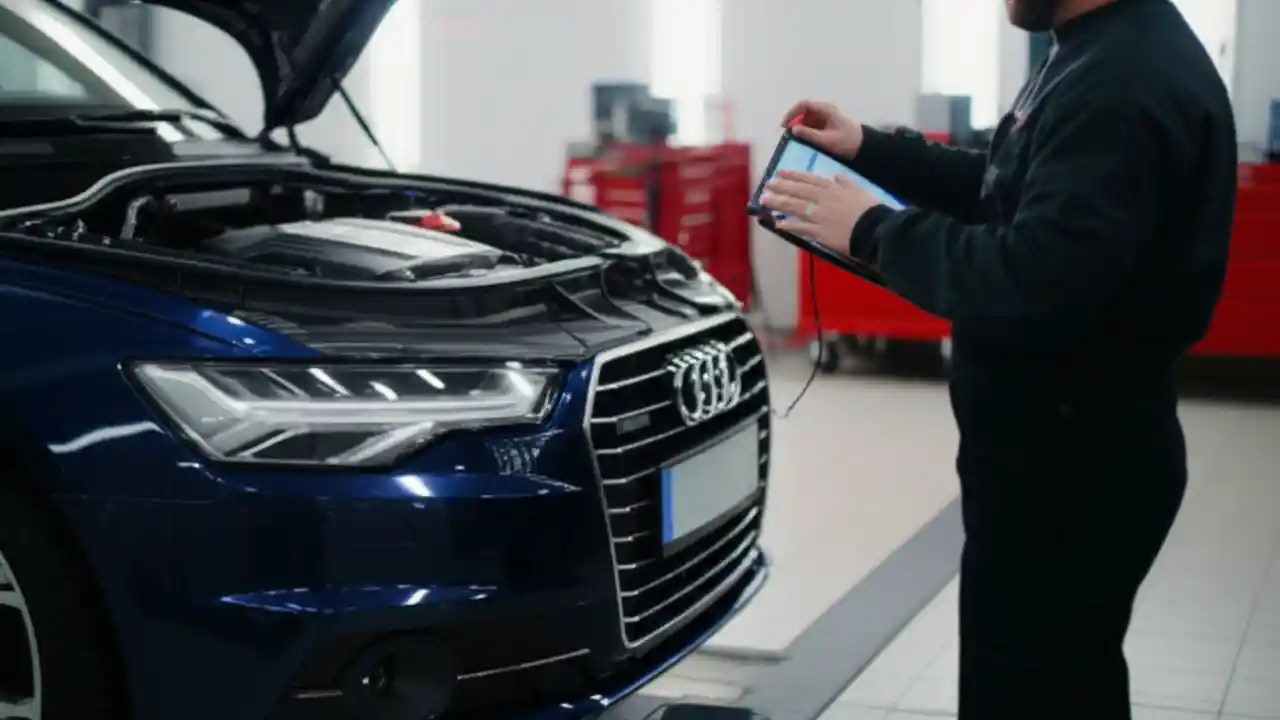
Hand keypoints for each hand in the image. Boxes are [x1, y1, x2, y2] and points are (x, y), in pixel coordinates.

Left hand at [760, 170, 881, 255]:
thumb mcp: (860, 190)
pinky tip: (778, 224)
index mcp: (833, 189)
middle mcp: (823, 200)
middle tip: (766, 185)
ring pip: (795, 207)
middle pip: (798, 192)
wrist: (875, 229)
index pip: (809, 180)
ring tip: (765, 201)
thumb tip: (836, 175)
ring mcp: (820, 216)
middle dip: (781, 187)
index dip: (793, 176)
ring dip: (779, 203)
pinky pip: (802, 228)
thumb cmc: (870, 209)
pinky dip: (790, 226)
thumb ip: (846, 182)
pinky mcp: (820, 233)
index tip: (779, 172)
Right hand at [781, 100, 864, 158]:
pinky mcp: (823, 125)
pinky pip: (809, 126)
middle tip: (787, 135)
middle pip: (802, 112)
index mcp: (826, 109)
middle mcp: (823, 110)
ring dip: (798, 128)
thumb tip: (793, 129)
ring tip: (794, 140)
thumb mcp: (827, 140)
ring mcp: (823, 117)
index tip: (785, 125)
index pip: (804, 105)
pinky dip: (804, 132)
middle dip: (793, 122)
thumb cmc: (847, 142)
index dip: (791, 113)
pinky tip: (801, 141)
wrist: (862, 147)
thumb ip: (809, 134)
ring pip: (804, 119)